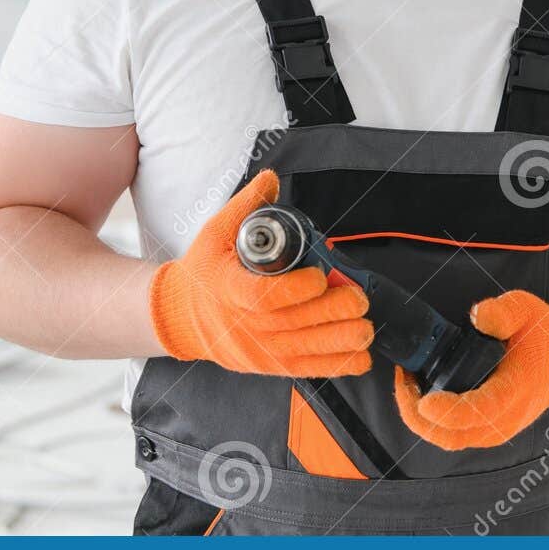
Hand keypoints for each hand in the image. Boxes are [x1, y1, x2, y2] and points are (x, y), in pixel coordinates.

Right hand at [147, 169, 372, 375]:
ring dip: (340, 341)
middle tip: (358, 298)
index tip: (320, 276)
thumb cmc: (205, 271)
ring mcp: (256, 350)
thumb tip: (270, 179)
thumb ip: (245, 206)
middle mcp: (242, 325)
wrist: (184, 316)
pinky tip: (360, 357)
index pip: (261, 297)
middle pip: (291, 324)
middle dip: (331, 312)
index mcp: (227, 290)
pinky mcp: (268, 365)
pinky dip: (335, 365)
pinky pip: (304, 369)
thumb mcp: (215, 233)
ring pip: (303, 351)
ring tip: (365, 326)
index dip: (294, 290)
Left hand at [394, 289, 548, 449]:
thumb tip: (478, 316)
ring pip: (449, 440)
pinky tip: (420, 395)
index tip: (424, 399)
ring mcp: (496, 429)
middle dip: (418, 416)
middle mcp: (507, 418)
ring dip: (420, 420)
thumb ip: (503, 312)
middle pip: (454, 435)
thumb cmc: (543, 336)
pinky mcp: (488, 431)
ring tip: (407, 385)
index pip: (482, 410)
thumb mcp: (526, 311)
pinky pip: (453, 437)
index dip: (449, 410)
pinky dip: (431, 422)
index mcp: (517, 389)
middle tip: (404, 381)